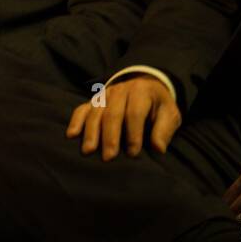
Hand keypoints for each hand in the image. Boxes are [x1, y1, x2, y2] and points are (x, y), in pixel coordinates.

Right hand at [65, 76, 181, 158]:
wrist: (146, 84)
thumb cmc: (158, 105)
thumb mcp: (169, 114)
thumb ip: (164, 129)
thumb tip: (158, 148)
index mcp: (141, 92)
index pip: (135, 113)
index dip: (134, 133)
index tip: (133, 154)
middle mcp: (120, 90)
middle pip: (112, 113)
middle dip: (110, 136)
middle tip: (108, 157)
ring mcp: (105, 94)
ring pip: (96, 111)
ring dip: (91, 131)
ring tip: (88, 150)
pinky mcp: (95, 100)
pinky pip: (82, 108)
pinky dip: (76, 120)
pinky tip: (71, 134)